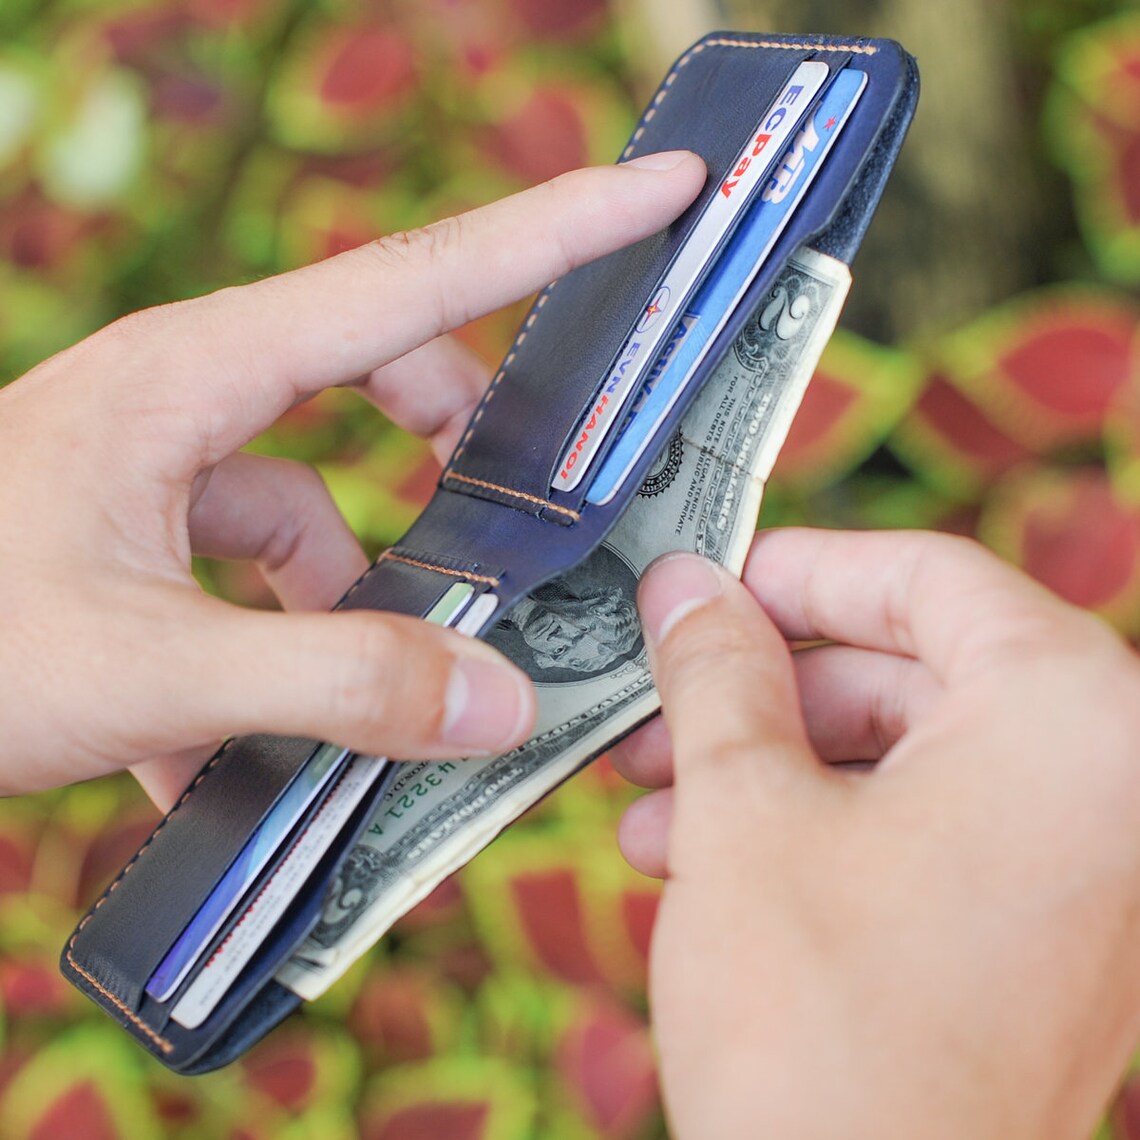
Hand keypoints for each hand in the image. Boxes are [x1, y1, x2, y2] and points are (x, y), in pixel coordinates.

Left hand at [0, 151, 705, 808]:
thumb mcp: (145, 664)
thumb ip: (337, 683)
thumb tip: (499, 702)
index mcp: (200, 371)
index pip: (419, 277)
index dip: (556, 229)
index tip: (662, 189)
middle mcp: (193, 397)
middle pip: (386, 377)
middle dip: (453, 456)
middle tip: (504, 532)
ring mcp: (168, 468)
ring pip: (319, 511)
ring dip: (345, 609)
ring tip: (340, 716)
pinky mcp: (149, 540)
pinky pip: (250, 585)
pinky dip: (267, 665)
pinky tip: (229, 757)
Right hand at [612, 529, 1139, 1139]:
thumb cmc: (821, 1026)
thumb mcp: (742, 807)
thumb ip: (716, 668)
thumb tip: (686, 584)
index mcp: (1071, 717)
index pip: (924, 576)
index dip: (797, 569)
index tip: (704, 582)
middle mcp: (1110, 781)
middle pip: (905, 665)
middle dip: (761, 683)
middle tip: (655, 694)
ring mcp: (1082, 866)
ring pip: (900, 751)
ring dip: (766, 760)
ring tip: (650, 789)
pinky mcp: (1039, 932)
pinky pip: (918, 827)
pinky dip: (811, 822)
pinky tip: (697, 851)